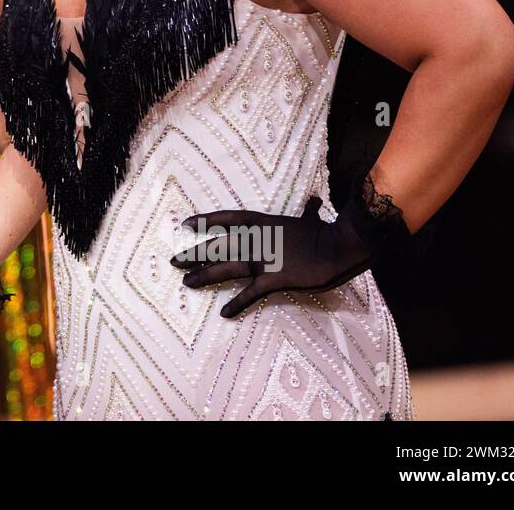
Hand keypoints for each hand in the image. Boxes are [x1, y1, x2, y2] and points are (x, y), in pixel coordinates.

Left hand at [169, 197, 373, 318]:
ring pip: (226, 268)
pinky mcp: (273, 280)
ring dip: (204, 276)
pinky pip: (250, 294)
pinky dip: (237, 304)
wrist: (337, 247)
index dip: (205, 221)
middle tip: (175, 261)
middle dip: (195, 254)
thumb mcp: (309, 218)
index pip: (226, 219)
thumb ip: (306, 212)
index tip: (185, 224)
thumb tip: (314, 200)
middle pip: (218, 246)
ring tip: (186, 282)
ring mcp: (263, 260)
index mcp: (262, 223)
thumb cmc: (324, 232)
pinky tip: (224, 313)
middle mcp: (256, 241)